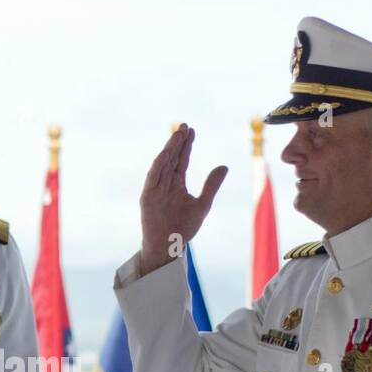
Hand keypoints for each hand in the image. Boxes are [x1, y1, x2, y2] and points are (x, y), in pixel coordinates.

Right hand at [138, 125, 227, 276]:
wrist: (170, 246)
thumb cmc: (184, 228)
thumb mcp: (203, 204)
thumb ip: (211, 185)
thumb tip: (224, 166)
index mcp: (177, 184)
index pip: (182, 160)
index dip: (186, 146)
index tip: (192, 131)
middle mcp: (165, 183)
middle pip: (172, 158)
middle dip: (177, 142)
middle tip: (184, 126)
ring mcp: (156, 189)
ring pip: (163, 165)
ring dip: (169, 150)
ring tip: (177, 135)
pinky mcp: (148, 197)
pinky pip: (153, 178)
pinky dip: (158, 166)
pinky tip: (165, 154)